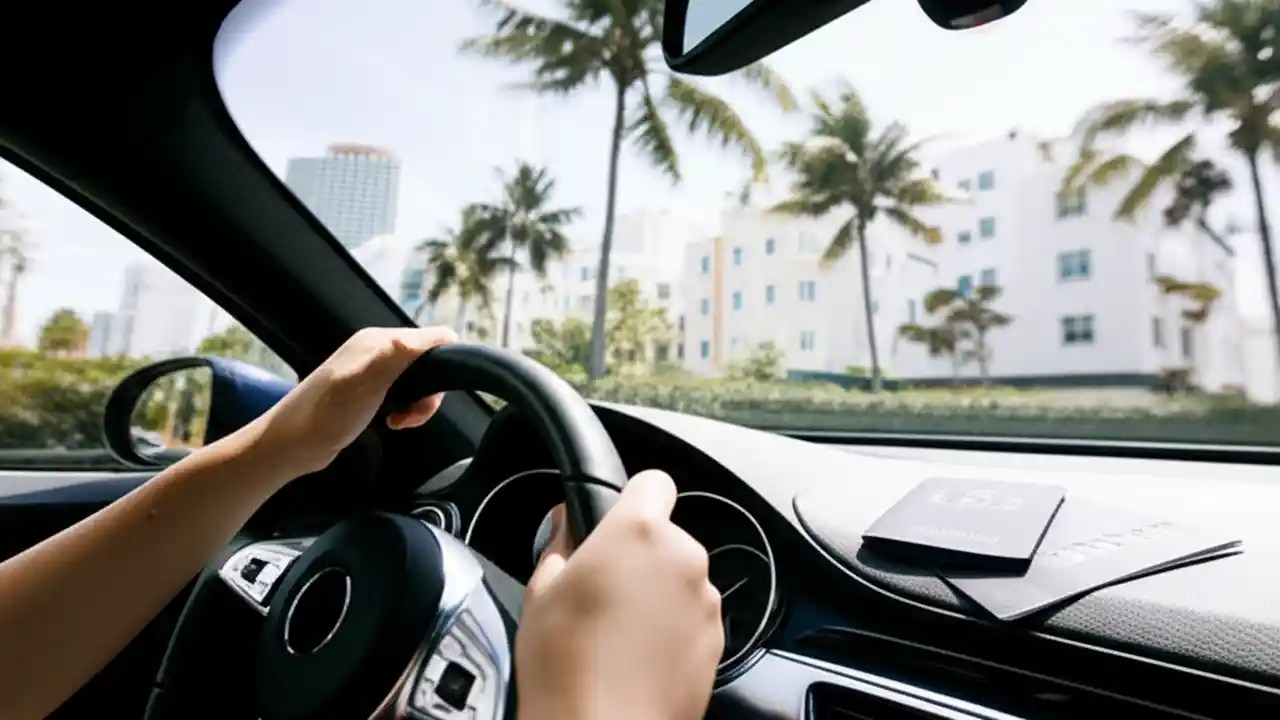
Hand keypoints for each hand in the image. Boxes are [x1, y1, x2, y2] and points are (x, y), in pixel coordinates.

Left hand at [254, 326, 457, 476]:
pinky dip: (406, 411)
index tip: (428, 395)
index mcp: (379, 340)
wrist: (292, 444)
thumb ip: (402, 352)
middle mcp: (377, 350)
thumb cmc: (327, 413)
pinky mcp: (369, 393)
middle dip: (428, 393)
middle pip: (429, 363)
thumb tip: (446, 335)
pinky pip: (404, 396)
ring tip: (399, 421)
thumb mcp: (369, 378)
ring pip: (419, 383)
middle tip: (410, 416)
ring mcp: (373, 372)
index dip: (443, 366)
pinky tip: (391, 421)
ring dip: (418, 405)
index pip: (434, 340)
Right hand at [515, 471, 722, 719]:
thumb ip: (560, 544)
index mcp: (640, 533)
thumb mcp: (541, 592)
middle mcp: (684, 559)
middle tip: (602, 590)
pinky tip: (639, 656)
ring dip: (659, 593)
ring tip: (618, 630)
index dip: (632, 499)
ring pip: (682, 579)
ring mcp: (706, 603)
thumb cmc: (565, 664)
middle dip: (640, 555)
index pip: (653, 482)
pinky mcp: (718, 642)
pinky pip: (693, 617)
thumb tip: (564, 522)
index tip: (613, 523)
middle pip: (667, 537)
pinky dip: (673, 628)